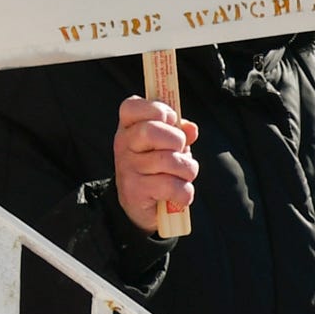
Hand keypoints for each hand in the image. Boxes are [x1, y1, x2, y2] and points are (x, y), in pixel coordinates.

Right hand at [111, 95, 197, 233]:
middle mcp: (123, 145)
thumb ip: (180, 133)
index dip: (158, 109)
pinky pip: (173, 186)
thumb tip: (191, 128)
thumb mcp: (169, 146)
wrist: (143, 207)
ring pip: (170, 160)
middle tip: (179, 152)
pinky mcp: (135, 193)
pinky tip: (177, 195)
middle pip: (152, 131)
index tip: (171, 120)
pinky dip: (185, 193)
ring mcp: (127, 169)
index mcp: (128, 128)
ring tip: (181, 176)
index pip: (132, 106)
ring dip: (187, 170)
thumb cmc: (159, 170)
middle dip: (178, 141)